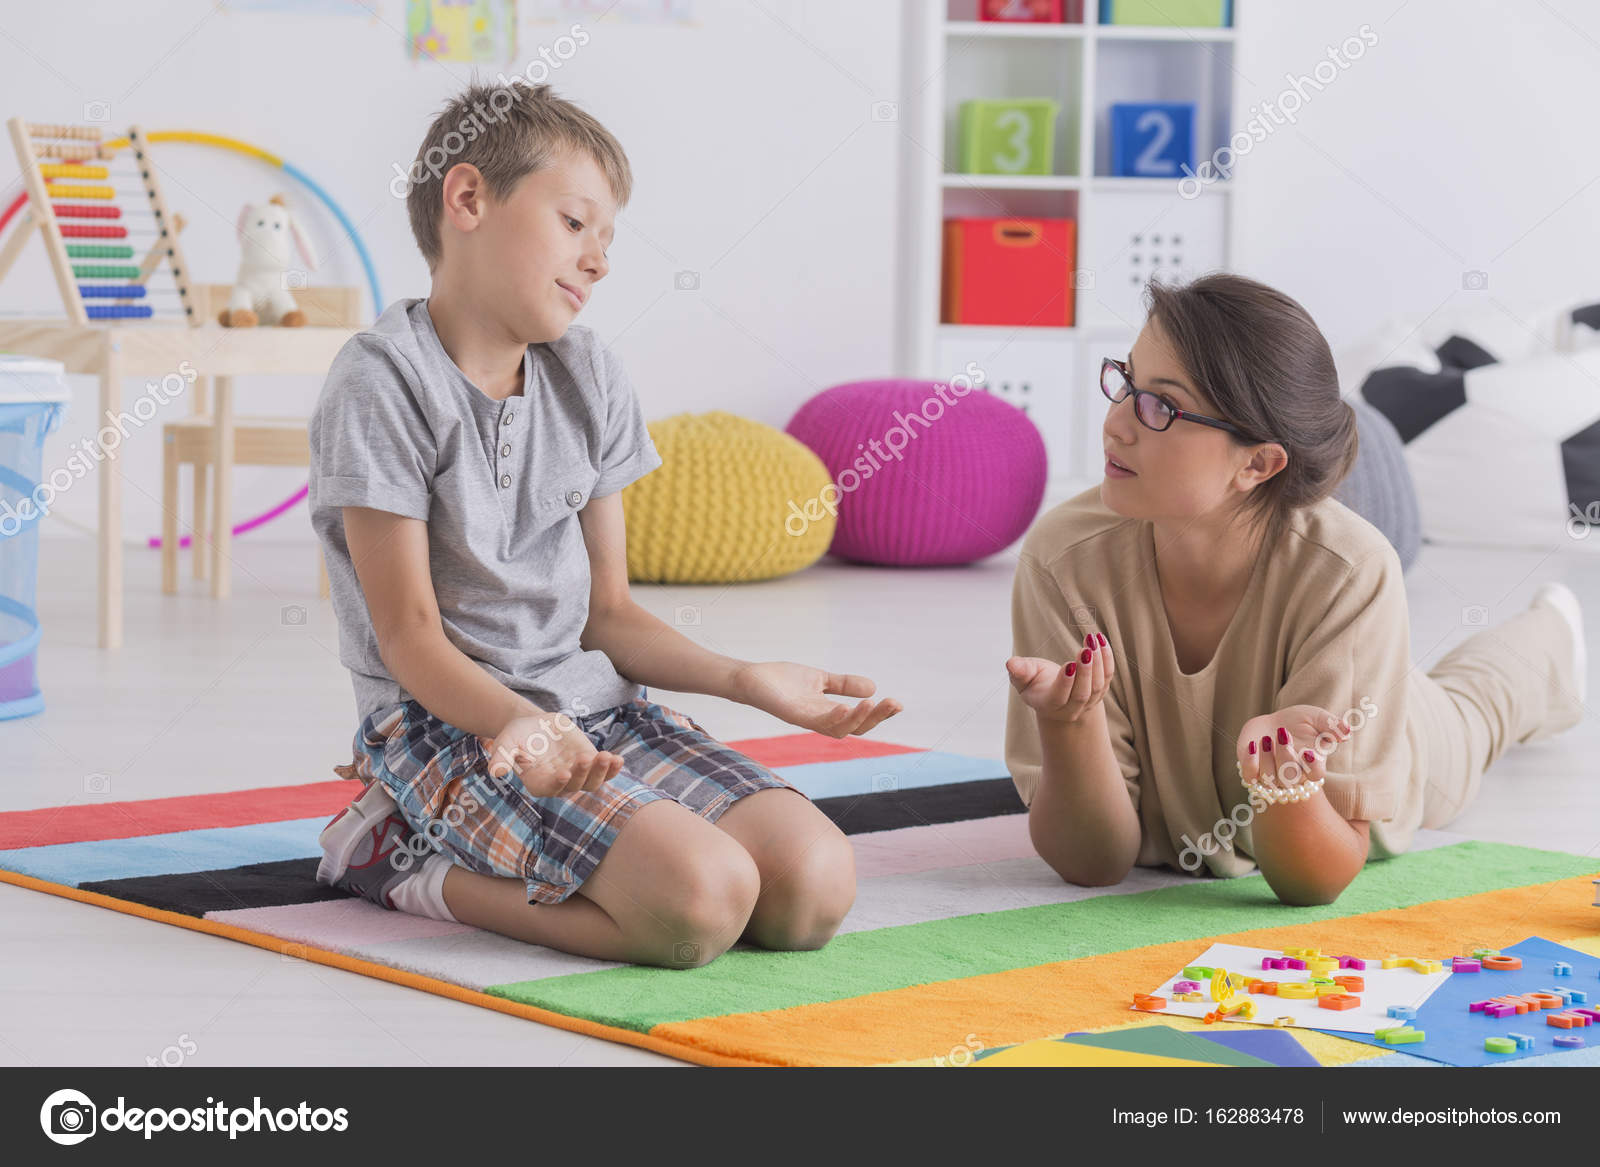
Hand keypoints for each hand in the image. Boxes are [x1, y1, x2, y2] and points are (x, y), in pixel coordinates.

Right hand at [482, 711, 623, 798]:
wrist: (536, 724)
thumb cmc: (517, 735)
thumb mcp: (506, 742)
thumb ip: (501, 757)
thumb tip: (496, 773)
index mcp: (538, 782)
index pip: (549, 788)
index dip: (557, 784)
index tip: (564, 773)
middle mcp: (559, 783)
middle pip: (575, 786)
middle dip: (582, 773)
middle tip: (586, 756)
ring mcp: (577, 774)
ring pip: (592, 781)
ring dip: (601, 771)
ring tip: (607, 757)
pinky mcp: (590, 762)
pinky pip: (605, 771)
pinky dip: (613, 768)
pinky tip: (619, 759)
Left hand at [731, 660, 902, 737]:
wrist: (752, 679)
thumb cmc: (783, 682)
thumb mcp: (820, 680)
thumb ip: (843, 684)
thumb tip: (873, 687)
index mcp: (830, 713)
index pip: (860, 719)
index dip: (879, 715)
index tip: (897, 704)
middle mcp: (822, 721)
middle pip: (856, 728)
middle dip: (876, 717)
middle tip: (894, 703)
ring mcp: (808, 721)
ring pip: (840, 729)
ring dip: (858, 718)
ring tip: (873, 703)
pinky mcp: (793, 716)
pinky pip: (817, 722)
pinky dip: (833, 716)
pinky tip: (845, 706)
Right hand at [1006, 630, 1114, 725]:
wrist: (1054, 695)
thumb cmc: (1035, 683)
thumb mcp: (1022, 678)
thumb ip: (1018, 672)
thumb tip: (1011, 664)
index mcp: (1049, 705)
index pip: (1059, 696)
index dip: (1066, 682)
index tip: (1070, 663)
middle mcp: (1071, 708)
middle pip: (1082, 693)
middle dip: (1086, 671)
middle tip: (1086, 648)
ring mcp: (1088, 703)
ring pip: (1098, 686)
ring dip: (1098, 663)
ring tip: (1093, 640)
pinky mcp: (1100, 693)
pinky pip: (1107, 678)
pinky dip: (1107, 659)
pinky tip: (1101, 641)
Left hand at [1237, 705, 1350, 794]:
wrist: (1272, 723)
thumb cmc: (1298, 722)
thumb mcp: (1315, 717)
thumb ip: (1331, 724)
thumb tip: (1347, 732)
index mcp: (1312, 763)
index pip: (1316, 774)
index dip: (1312, 767)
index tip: (1307, 751)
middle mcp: (1293, 774)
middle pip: (1291, 777)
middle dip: (1286, 755)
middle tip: (1283, 733)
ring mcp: (1272, 775)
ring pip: (1270, 778)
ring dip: (1268, 758)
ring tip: (1266, 738)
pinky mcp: (1253, 772)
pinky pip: (1250, 776)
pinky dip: (1250, 762)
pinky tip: (1252, 745)